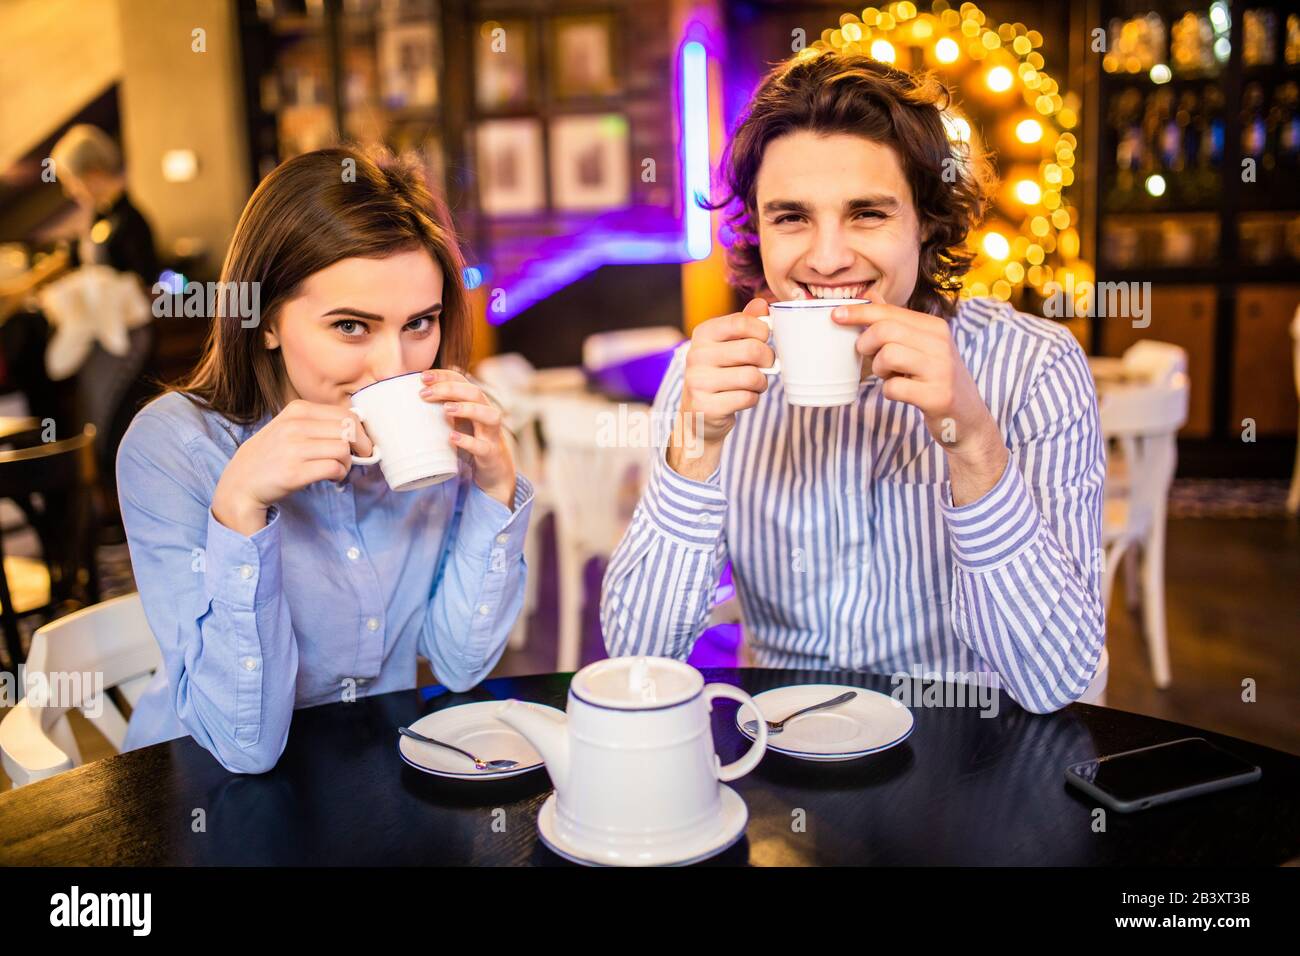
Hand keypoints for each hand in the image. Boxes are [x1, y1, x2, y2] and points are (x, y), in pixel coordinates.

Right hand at [212, 399, 373, 534]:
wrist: (241, 483)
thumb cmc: (272, 455)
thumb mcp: (290, 427)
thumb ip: (319, 423)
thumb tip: (359, 426)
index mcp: (297, 410)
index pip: (345, 413)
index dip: (361, 430)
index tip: (362, 443)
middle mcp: (294, 426)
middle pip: (349, 430)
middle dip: (360, 446)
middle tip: (357, 458)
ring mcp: (293, 449)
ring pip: (343, 449)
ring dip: (348, 463)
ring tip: (338, 469)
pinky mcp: (294, 472)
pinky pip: (334, 468)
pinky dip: (340, 475)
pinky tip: (332, 478)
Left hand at [419, 369, 516, 507]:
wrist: (494, 470)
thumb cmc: (471, 441)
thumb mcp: (456, 423)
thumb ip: (438, 412)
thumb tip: (404, 404)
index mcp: (476, 404)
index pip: (463, 381)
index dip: (445, 376)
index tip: (423, 377)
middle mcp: (487, 414)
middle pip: (476, 393)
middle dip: (450, 389)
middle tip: (425, 394)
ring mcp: (491, 434)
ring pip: (489, 415)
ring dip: (467, 409)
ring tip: (445, 409)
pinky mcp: (491, 454)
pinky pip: (483, 446)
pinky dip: (468, 441)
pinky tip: (452, 437)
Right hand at [668, 297, 774, 479]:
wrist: (698, 417)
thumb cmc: (719, 375)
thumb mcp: (728, 345)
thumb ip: (745, 323)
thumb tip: (762, 303)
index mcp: (702, 334)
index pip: (741, 322)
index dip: (763, 331)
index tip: (765, 340)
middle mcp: (696, 355)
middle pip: (752, 349)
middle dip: (768, 359)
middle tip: (766, 365)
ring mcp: (698, 382)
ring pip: (752, 376)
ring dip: (761, 382)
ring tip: (754, 384)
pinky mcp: (706, 406)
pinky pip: (747, 398)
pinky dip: (753, 399)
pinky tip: (743, 398)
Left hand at [831, 301, 1007, 504]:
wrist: (967, 418)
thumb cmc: (935, 379)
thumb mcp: (923, 346)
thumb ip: (897, 322)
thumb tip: (870, 295)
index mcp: (935, 327)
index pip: (889, 312)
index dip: (859, 313)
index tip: (835, 316)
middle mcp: (941, 344)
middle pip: (885, 332)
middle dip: (865, 345)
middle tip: (867, 357)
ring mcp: (941, 370)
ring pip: (888, 356)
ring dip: (878, 369)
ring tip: (889, 376)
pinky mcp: (937, 396)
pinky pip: (894, 388)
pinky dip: (889, 392)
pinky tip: (900, 393)